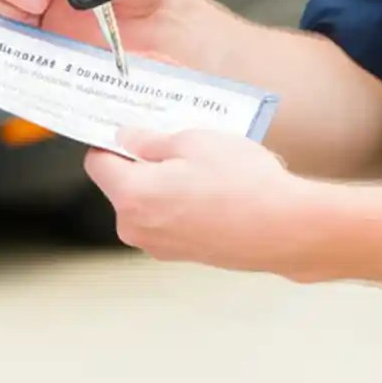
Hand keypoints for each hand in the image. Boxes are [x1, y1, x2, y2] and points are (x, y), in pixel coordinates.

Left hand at [85, 129, 321, 280]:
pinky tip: (211, 189)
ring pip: (145, 202)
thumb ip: (150, 140)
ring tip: (202, 166)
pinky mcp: (181, 255)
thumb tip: (127, 138)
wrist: (284, 228)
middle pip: (120, 184)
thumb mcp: (193, 141)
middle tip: (176, 141)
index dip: (111, 140)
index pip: (97, 161)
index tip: (131, 127)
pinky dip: (179, 202)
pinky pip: (166, 219)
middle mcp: (136, 228)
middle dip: (141, 161)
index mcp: (131, 196)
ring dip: (163, 182)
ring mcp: (158, 246)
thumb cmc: (242, 184)